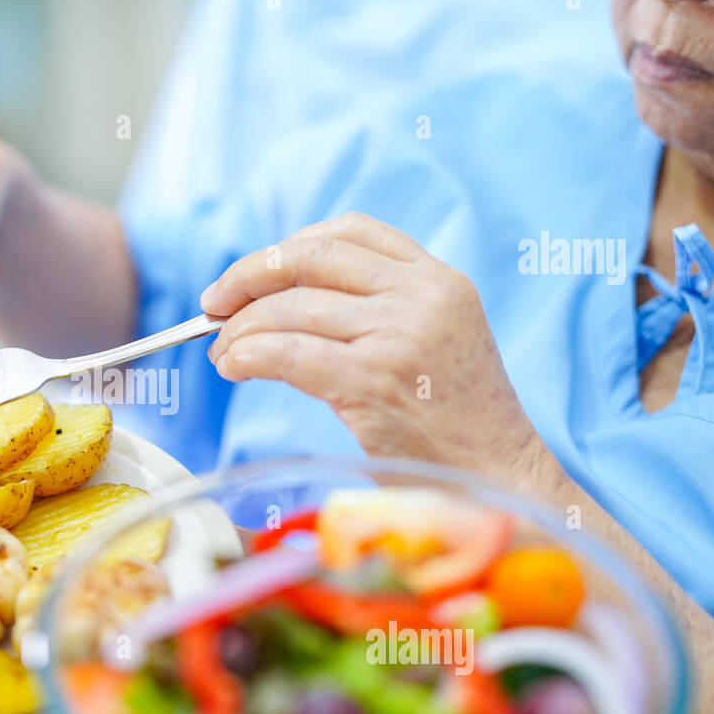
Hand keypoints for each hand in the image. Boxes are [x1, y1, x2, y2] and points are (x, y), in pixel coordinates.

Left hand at [201, 213, 551, 487]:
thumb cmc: (456, 426)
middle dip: (248, 277)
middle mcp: (423, 296)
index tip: (252, 273)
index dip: (289, 246)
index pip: (351, 230)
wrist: (500, 483)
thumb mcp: (434, 344)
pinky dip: (249, 355)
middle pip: (310, 257)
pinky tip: (235, 366)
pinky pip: (289, 352)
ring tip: (223, 352)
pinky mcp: (375, 379)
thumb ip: (381, 311)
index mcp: (439, 280)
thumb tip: (283, 301)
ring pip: (291, 307)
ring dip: (240, 328)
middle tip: (213, 306)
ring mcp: (400, 334)